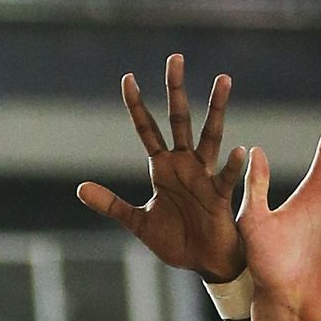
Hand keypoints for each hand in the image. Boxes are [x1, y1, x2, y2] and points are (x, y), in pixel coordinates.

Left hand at [77, 55, 247, 282]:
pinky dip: (232, 165)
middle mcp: (184, 164)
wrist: (202, 263)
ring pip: (210, 135)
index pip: (146, 129)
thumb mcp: (136, 221)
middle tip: (175, 57)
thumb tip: (79, 188)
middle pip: (178, 119)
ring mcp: (203, 176)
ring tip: (223, 80)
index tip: (128, 78)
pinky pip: (226, 177)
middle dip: (175, 90)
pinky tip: (240, 149)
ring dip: (217, 109)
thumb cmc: (175, 239)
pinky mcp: (219, 196)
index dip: (136, 105)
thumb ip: (110, 204)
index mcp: (162, 167)